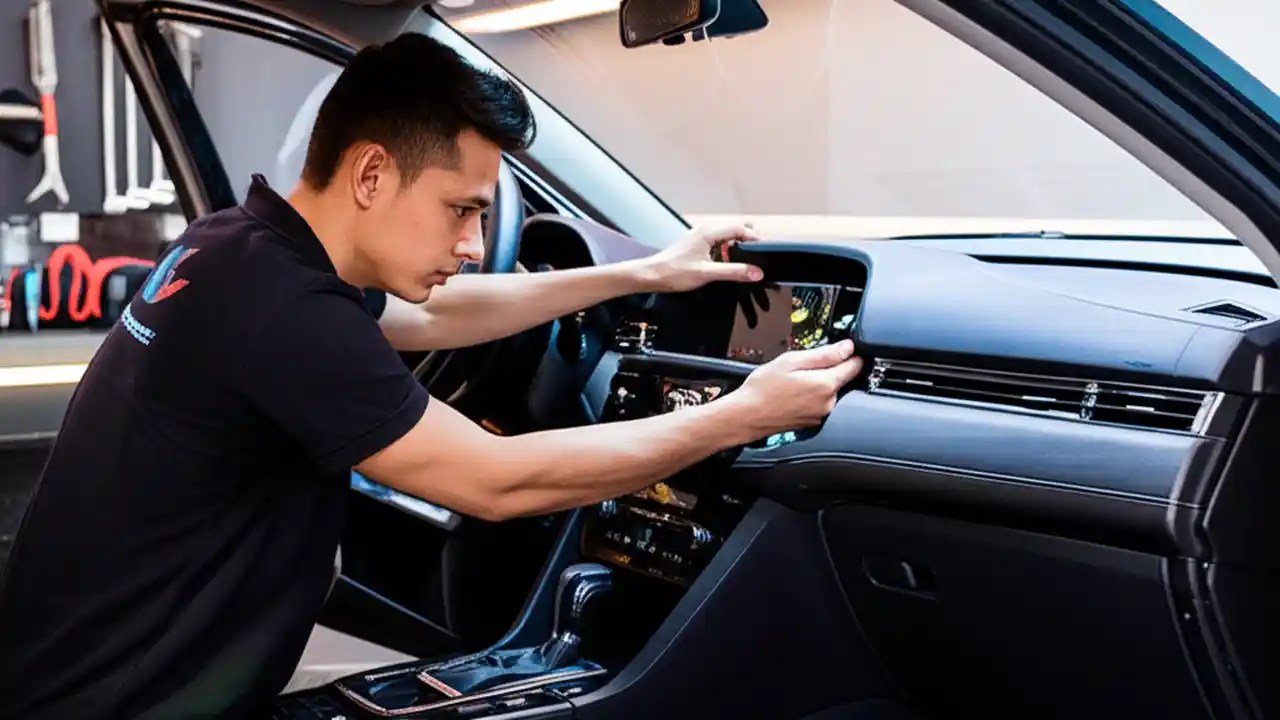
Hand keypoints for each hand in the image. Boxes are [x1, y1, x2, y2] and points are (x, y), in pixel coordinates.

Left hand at [640, 224, 763, 292]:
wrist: (652, 276)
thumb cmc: (673, 272)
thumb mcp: (707, 273)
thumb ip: (733, 272)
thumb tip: (756, 272)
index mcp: (708, 233)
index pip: (738, 227)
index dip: (754, 237)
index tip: (764, 249)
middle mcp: (704, 231)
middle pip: (734, 229)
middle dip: (747, 240)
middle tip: (757, 256)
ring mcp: (700, 238)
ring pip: (726, 237)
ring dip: (736, 248)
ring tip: (744, 263)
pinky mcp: (696, 246)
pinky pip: (717, 244)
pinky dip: (726, 252)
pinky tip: (727, 266)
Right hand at [726, 339, 863, 440]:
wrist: (747, 416)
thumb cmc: (763, 388)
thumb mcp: (791, 360)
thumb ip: (824, 354)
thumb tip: (847, 347)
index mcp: (826, 385)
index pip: (855, 365)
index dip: (850, 353)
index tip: (841, 348)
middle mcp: (829, 403)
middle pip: (843, 378)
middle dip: (831, 368)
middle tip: (806, 364)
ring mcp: (822, 414)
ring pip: (831, 390)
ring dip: (821, 382)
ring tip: (796, 380)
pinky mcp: (814, 422)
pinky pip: (821, 402)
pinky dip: (813, 395)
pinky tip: (794, 393)